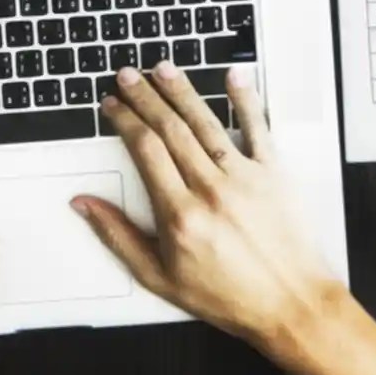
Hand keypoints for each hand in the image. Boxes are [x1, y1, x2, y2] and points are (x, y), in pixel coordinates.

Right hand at [71, 63, 340, 349]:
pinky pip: (259, 128)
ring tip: (163, 68)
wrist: (291, 305)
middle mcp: (211, 189)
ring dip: (182, 91)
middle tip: (128, 75)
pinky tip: (233, 75)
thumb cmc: (228, 296)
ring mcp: (245, 177)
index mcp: (179, 214)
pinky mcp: (275, 174)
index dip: (124, 121)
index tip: (112, 105)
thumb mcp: (159, 277)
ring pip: (206, 122)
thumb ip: (118, 236)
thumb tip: (84, 204)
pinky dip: (246, 99)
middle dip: (145, 97)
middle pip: (170, 129)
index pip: (145, 150)